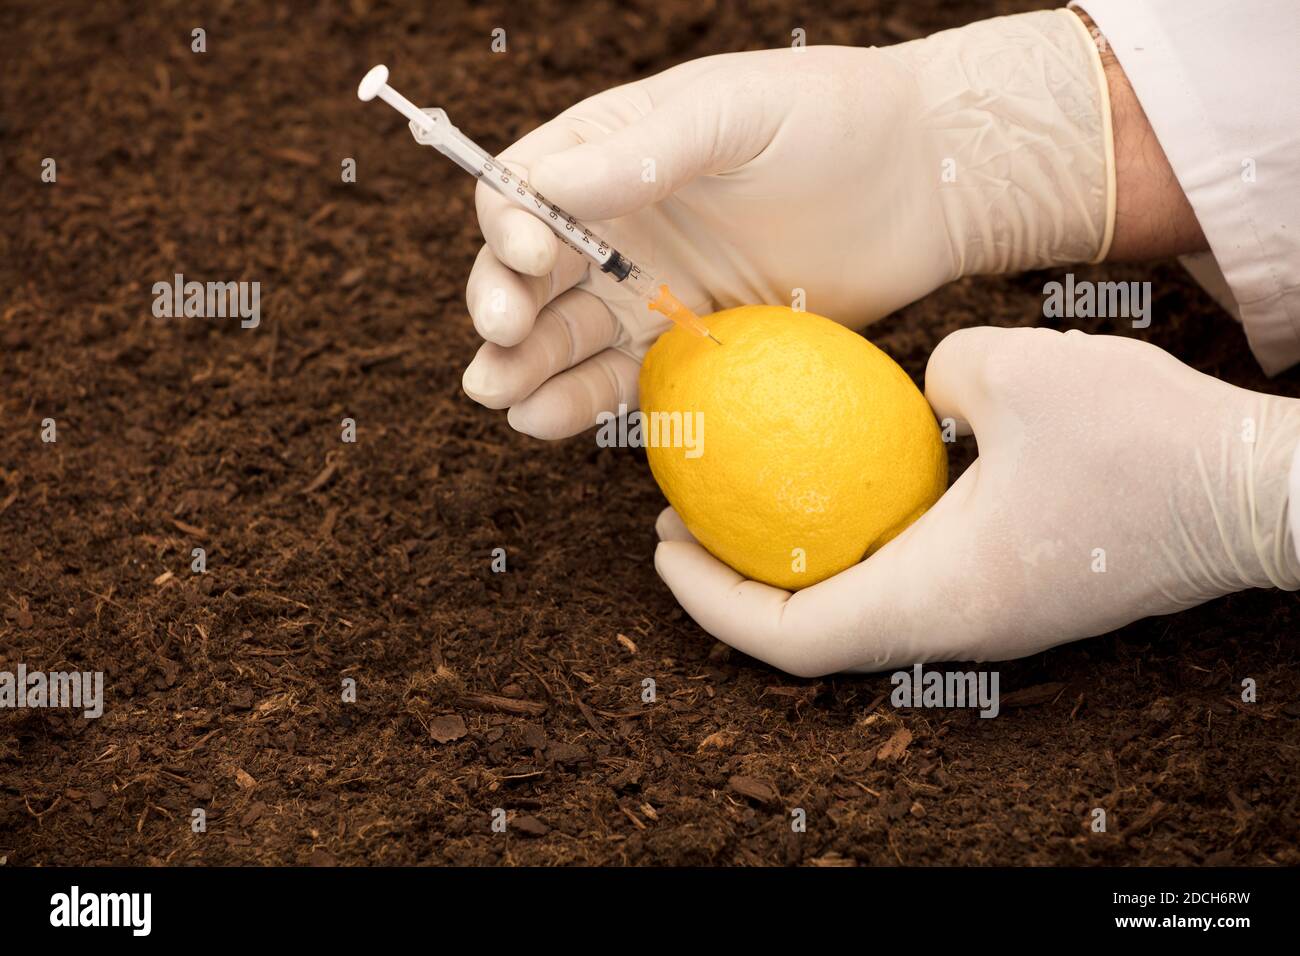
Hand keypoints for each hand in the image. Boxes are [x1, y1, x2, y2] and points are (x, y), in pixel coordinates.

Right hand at [462, 9, 1112, 437]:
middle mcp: (614, 223)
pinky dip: (584, 403)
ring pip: (565, 338)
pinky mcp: (689, 347)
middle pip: (528, 276)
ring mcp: (649, 291)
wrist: (924, 184)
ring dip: (527, 371)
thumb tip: (545, 186)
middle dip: (503, 311)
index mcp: (609, 152)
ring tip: (506, 402)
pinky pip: (623, 381)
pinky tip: (551, 420)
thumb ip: (646, 149)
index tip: (533, 256)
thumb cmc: (833, 119)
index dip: (510, 228)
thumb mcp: (737, 111)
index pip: (524, 192)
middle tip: (501, 344)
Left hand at [654, 327, 1299, 676]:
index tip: (663, 544)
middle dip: (736, 589)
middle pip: (812, 637)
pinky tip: (850, 483)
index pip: (791, 637)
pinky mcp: (1015, 593)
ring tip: (750, 503)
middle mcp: (956, 627)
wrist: (1257, 492)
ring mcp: (988, 617)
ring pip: (860, 613)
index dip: (712, 601)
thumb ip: (935, 373)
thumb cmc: (1145, 435)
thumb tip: (914, 396)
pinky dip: (857, 548)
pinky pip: (909, 583)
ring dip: (796, 568)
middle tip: (686, 524)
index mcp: (939, 598)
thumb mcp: (1014, 367)